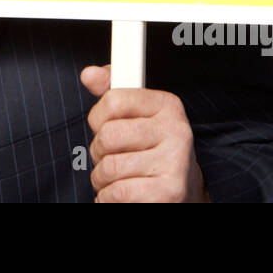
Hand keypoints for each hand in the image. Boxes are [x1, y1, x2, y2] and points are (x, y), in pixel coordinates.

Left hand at [79, 64, 210, 202]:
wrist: (182, 190)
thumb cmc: (152, 151)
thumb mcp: (136, 116)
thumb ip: (111, 92)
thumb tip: (90, 75)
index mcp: (167, 106)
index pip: (113, 100)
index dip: (98, 118)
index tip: (105, 127)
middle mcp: (176, 131)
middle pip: (108, 136)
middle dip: (98, 152)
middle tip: (110, 157)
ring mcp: (174, 163)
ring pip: (109, 167)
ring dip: (102, 179)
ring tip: (117, 178)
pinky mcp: (169, 193)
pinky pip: (117, 192)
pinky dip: (108, 197)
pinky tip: (121, 193)